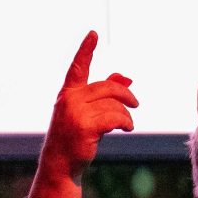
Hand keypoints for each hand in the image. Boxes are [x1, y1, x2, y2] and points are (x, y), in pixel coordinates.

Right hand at [40, 31, 137, 178]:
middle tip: (136, 104)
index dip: (86, 50)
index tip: (94, 33)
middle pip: (107, 87)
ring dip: (126, 115)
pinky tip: (127, 127)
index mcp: (68, 93)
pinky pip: (115, 117)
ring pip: (113, 104)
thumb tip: (127, 79)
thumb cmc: (75, 136)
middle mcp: (70, 99)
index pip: (78, 67)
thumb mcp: (86, 112)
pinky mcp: (85, 126)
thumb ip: (104, 95)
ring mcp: (76, 112)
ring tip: (126, 124)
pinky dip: (125, 122)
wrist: (61, 164)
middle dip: (126, 95)